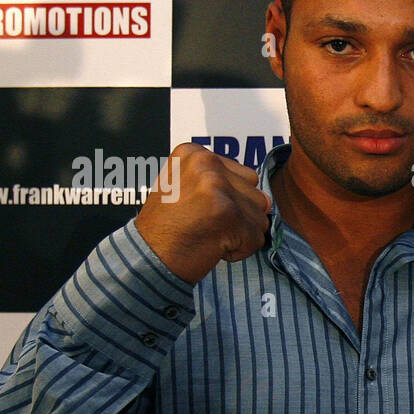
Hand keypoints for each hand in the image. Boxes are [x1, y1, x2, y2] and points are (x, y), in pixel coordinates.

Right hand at [134, 142, 271, 284]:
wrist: (147, 259)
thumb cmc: (166, 230)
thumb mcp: (186, 189)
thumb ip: (223, 183)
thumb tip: (267, 200)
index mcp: (195, 153)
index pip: (246, 177)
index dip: (229, 202)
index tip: (199, 210)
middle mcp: (206, 163)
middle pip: (256, 195)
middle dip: (238, 218)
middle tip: (203, 225)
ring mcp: (218, 187)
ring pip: (259, 217)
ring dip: (240, 234)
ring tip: (207, 235)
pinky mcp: (230, 214)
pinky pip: (257, 238)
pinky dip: (239, 251)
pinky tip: (211, 247)